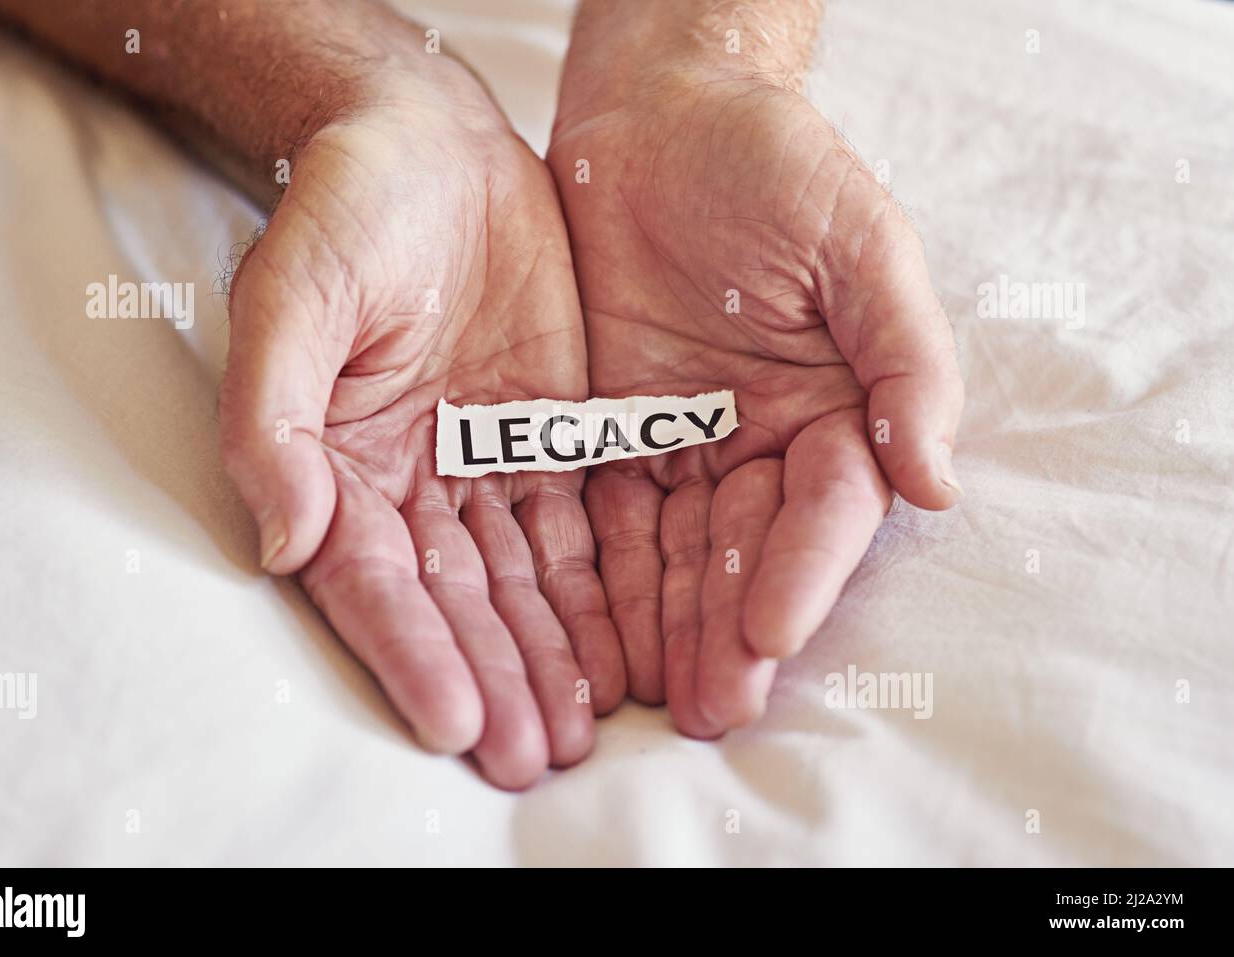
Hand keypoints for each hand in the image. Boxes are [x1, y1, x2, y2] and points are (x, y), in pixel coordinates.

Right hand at [221, 79, 620, 788]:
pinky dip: (603, 591)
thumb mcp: (293, 293)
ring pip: (525, 580)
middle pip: (456, 599)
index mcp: (336, 461)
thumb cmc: (347, 208)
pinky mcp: (556, 438)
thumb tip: (281, 543)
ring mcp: (487, 463)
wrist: (432, 144)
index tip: (457, 722)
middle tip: (538, 756)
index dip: (413, 651)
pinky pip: (585, 526)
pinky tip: (628, 651)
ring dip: (552, 657)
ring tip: (586, 729)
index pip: (374, 578)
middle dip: (496, 678)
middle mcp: (411, 480)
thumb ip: (275, 417)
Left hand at [548, 71, 963, 737]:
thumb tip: (939, 484)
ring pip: (678, 550)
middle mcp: (764, 438)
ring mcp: (684, 441)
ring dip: (668, 624)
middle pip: (750, 550)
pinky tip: (592, 634)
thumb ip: (904, 361)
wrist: (661, 113)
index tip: (770, 633)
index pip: (826, 509)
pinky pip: (605, 512)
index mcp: (838, 406)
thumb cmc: (774, 162)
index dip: (801, 571)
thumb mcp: (860, 245)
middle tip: (710, 706)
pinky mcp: (608, 431)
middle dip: (730, 629)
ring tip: (654, 699)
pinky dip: (601, 573)